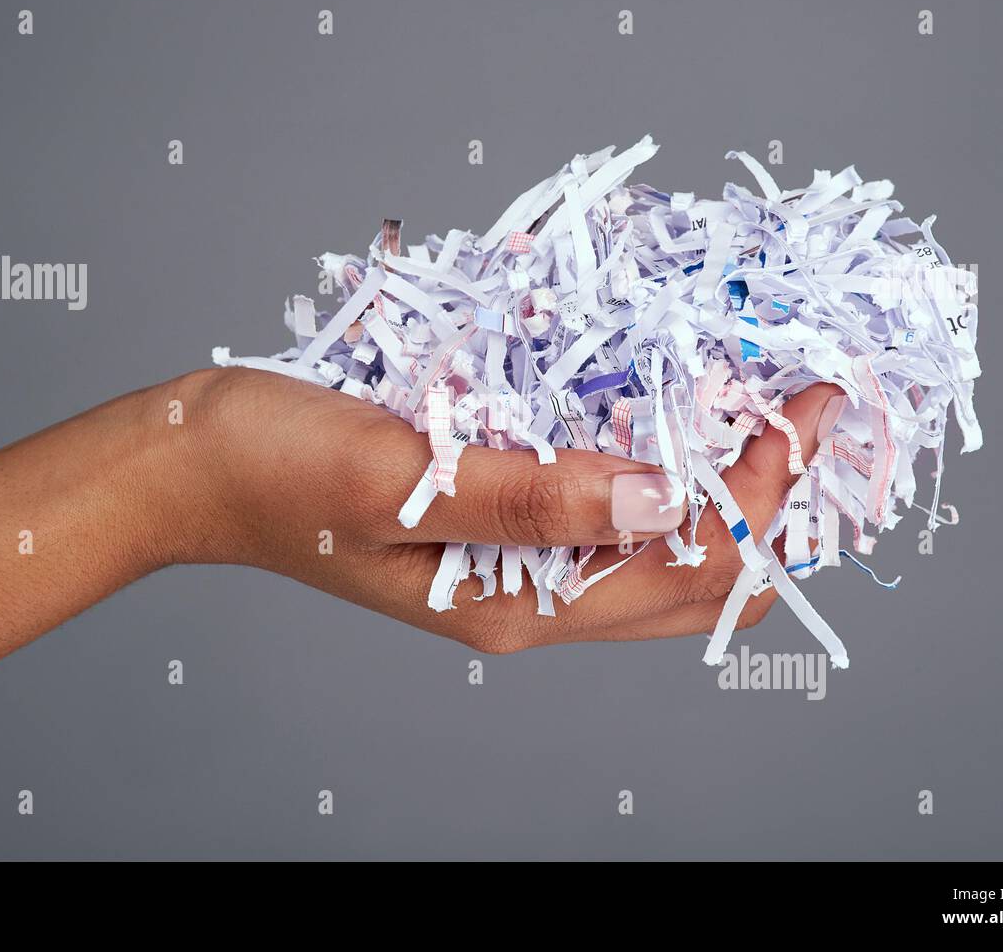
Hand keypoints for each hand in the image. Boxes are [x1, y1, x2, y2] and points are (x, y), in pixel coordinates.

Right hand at [184, 367, 843, 652]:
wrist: (191, 466)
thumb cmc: (274, 468)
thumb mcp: (398, 473)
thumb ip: (533, 494)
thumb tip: (668, 493)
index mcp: (516, 604)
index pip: (689, 568)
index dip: (766, 493)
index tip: (811, 403)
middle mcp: (530, 597)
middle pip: (692, 572)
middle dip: (767, 495)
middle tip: (809, 403)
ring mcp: (512, 562)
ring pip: (655, 539)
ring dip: (716, 475)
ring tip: (759, 397)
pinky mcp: (492, 520)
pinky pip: (601, 502)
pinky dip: (651, 457)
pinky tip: (661, 398)